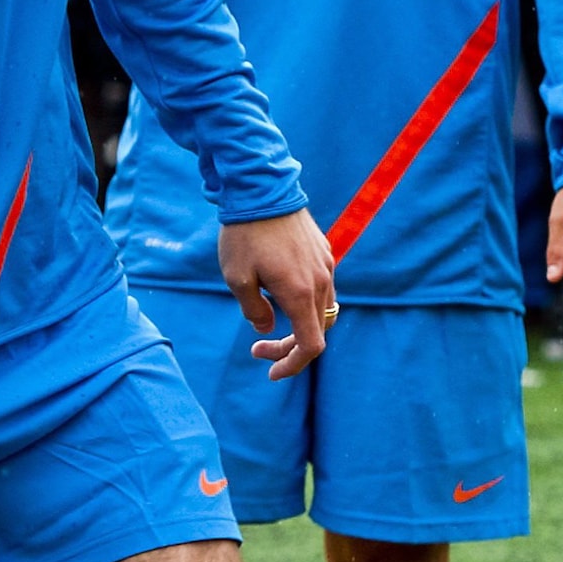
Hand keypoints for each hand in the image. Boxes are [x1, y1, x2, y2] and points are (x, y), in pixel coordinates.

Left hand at [219, 208, 336, 379]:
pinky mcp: (323, 252)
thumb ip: (254, 310)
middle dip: (289, 348)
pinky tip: (279, 291)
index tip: (271, 372)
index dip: (292, 365)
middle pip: (317, 331)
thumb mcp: (237, 278)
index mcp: (300, 293)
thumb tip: (267, 327)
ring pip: (322, 310)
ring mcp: (325, 266)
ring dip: (299, 324)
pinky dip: (304, 303)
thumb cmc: (244, 235)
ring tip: (267, 317)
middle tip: (257, 348)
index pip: (310, 346)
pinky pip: (321, 288)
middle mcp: (321, 282)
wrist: (262, 189)